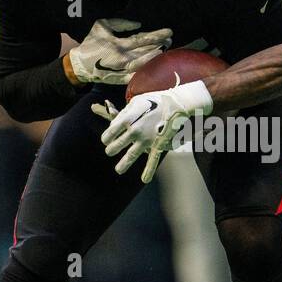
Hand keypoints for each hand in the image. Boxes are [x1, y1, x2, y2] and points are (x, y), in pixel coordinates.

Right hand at [66, 18, 171, 85]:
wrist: (80, 66)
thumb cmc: (91, 43)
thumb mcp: (102, 26)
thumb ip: (121, 23)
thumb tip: (138, 25)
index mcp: (120, 44)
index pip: (144, 39)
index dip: (158, 35)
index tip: (169, 32)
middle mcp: (124, 58)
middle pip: (148, 51)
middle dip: (161, 45)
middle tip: (170, 40)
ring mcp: (124, 70)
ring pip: (146, 63)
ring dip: (157, 57)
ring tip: (166, 50)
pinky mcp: (122, 79)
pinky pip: (138, 75)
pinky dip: (148, 71)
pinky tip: (156, 66)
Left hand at [95, 80, 212, 182]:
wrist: (175, 104)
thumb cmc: (154, 101)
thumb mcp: (136, 102)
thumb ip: (124, 114)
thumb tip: (115, 124)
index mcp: (127, 119)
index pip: (110, 132)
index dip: (106, 137)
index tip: (106, 140)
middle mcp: (134, 130)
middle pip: (116, 145)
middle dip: (111, 150)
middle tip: (110, 151)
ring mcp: (146, 139)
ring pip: (130, 156)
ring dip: (123, 164)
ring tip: (118, 170)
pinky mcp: (157, 145)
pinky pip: (153, 160)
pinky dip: (148, 171)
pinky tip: (144, 179)